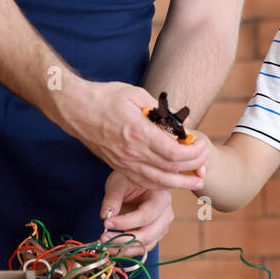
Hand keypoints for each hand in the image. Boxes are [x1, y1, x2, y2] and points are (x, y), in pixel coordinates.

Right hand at [57, 80, 207, 191]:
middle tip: (205, 167)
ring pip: (157, 181)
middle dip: (192, 170)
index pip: (174, 153)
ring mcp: (123, 162)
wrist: (75, 109)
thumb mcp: (136, 94)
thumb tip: (180, 124)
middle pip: (170, 170)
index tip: (201, 145)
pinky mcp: (117, 166)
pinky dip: (160, 184)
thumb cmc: (104, 97)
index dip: (193, 154)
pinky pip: (142, 181)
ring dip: (179, 184)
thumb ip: (160, 111)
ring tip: (195, 182)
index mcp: (139, 133)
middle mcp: (132, 152)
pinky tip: (170, 181)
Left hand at [98, 171, 175, 255]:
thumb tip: (105, 216)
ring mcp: (161, 227)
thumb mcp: (118, 183)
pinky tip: (113, 248)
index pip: (145, 215)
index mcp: (161, 198)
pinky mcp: (154, 235)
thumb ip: (112, 199)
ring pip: (146, 244)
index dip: (125, 222)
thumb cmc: (128, 180)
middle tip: (104, 238)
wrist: (133, 184)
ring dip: (125, 248)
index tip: (106, 223)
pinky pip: (143, 248)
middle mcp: (166, 214)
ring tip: (106, 245)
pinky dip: (128, 250)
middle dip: (125, 239)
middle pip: (149, 234)